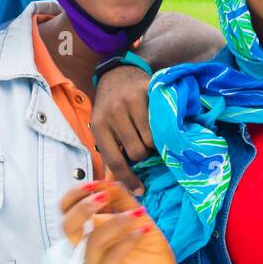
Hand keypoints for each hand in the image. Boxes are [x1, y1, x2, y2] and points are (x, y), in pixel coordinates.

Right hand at [60, 180, 177, 263]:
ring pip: (93, 242)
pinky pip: (112, 258)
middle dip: (83, 208)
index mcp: (87, 226)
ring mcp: (95, 262)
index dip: (74, 195)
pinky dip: (129, 240)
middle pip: (67, 227)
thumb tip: (105, 181)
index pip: (66, 210)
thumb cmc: (142, 236)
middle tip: (104, 197)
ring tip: (137, 213)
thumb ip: (119, 196)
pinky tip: (144, 230)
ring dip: (115, 222)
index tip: (93, 184)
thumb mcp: (133, 210)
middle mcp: (86, 244)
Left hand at [89, 65, 153, 193]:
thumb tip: (124, 185)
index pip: (115, 160)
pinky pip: (161, 120)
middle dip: (143, 155)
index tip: (140, 191)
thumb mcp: (102, 126)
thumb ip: (111, 150)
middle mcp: (113, 111)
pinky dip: (163, 126)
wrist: (117, 73)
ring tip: (151, 135)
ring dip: (154, 142)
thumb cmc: (110, 106)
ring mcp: (131, 100)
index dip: (129, 178)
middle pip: (137, 151)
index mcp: (99, 124)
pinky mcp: (148, 90)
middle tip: (144, 148)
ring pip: (152, 138)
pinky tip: (161, 124)